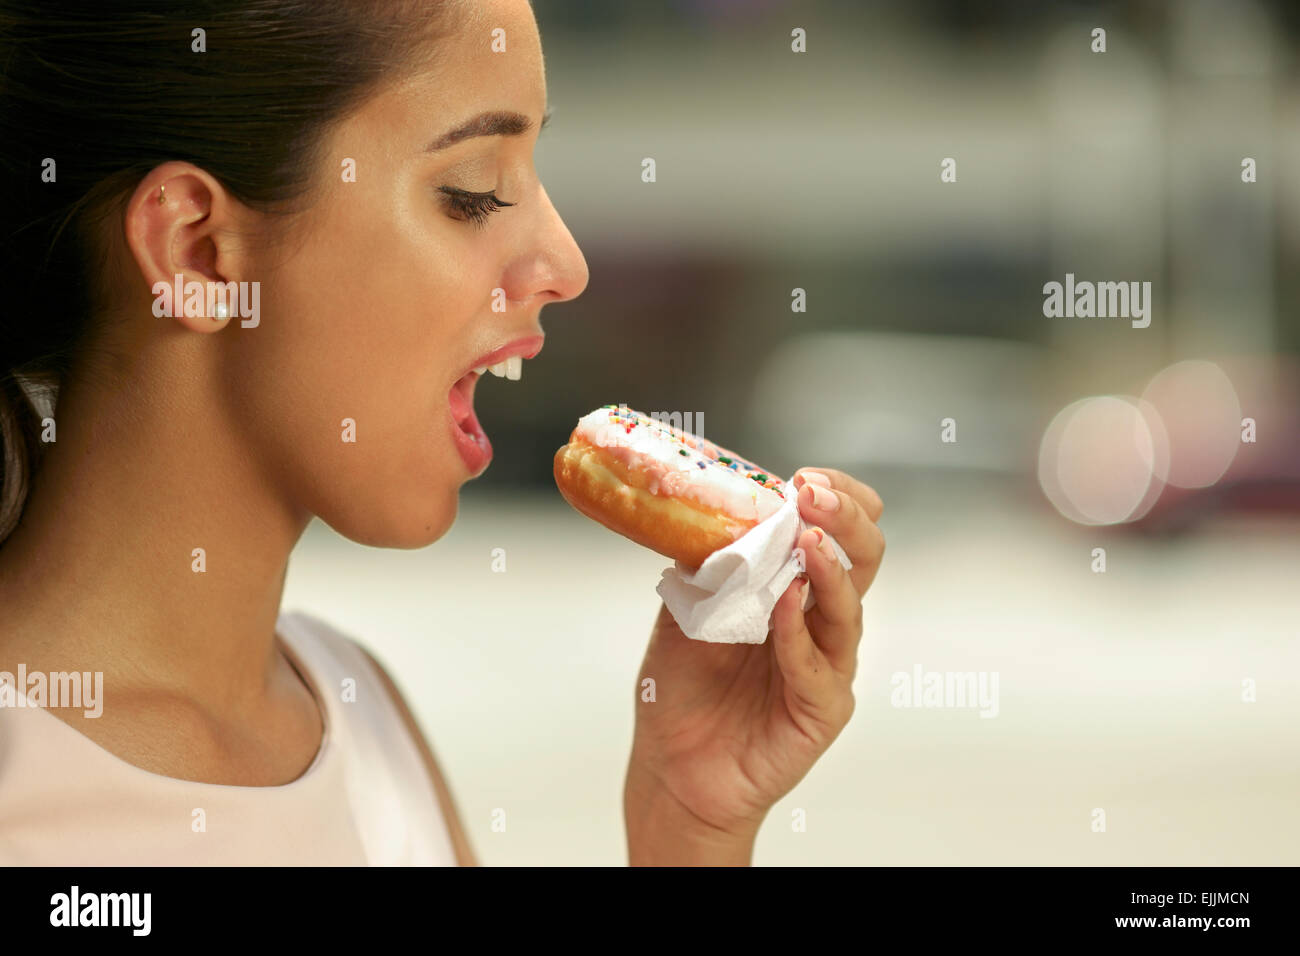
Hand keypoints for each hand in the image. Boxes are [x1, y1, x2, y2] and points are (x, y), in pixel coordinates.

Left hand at [624, 468, 885, 858]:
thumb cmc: (684, 688)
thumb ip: (708, 561)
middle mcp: (819, 621)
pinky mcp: (821, 710)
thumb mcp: (686, 606)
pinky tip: (782, 607)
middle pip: (863, 558)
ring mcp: (826, 666)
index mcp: (793, 588)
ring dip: (828, 569)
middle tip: (815, 496)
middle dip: (846, 519)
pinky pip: (819, 667)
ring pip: (851, 608)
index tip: (804, 478)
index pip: (834, 531)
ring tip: (806, 541)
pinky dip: (800, 633)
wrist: (670, 766)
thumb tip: (712, 506)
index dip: (834, 498)